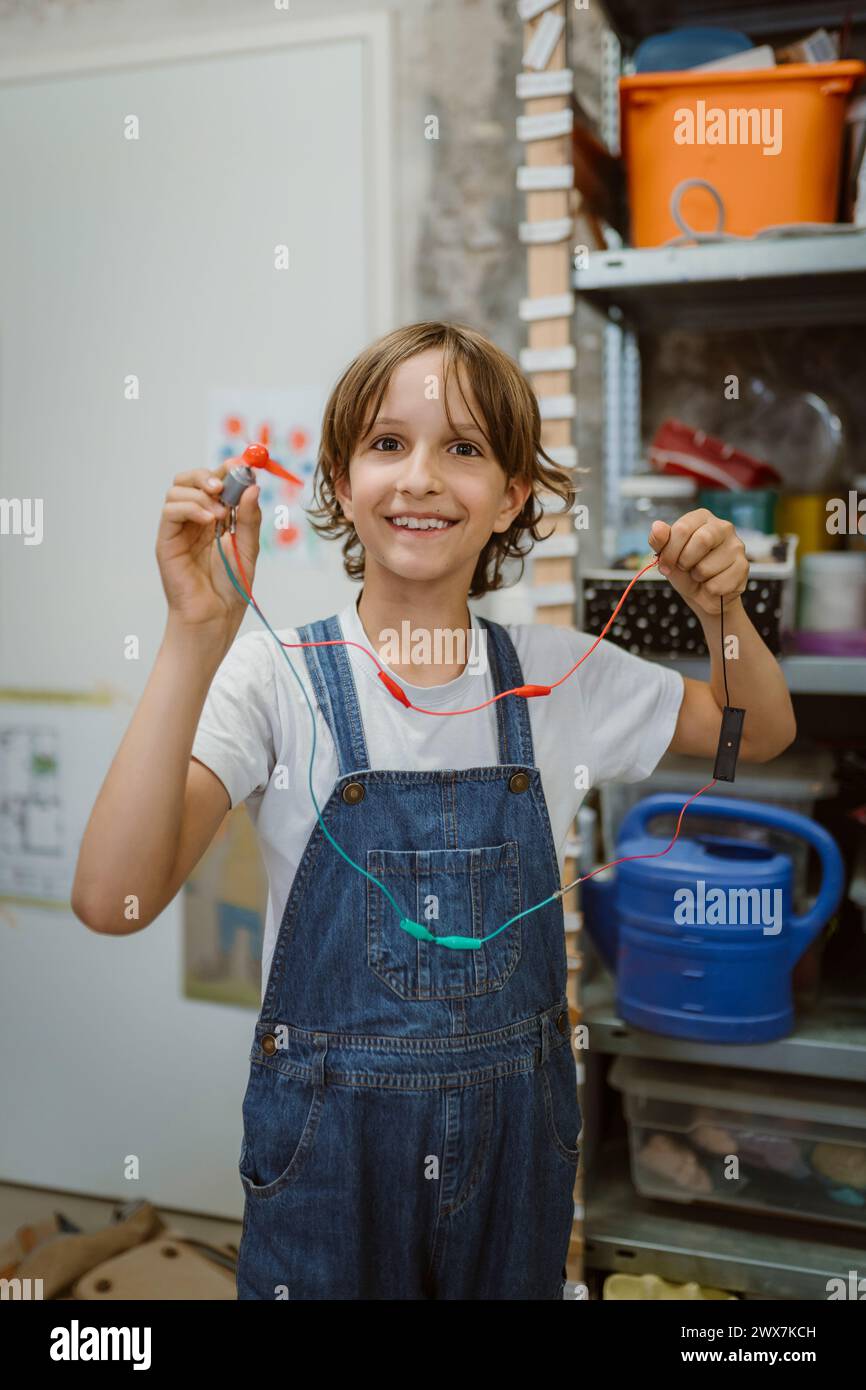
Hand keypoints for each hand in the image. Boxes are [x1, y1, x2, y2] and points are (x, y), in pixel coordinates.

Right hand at [156, 457, 261, 637]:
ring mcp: (178, 529)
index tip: (243, 465)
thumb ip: (249, 519)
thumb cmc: (230, 588)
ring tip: (220, 513)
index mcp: (214, 518)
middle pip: (189, 479)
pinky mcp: (166, 541)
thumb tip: (253, 487)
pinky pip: (170, 511)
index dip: (227, 470)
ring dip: (200, 493)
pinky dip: (189, 507)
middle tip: (225, 483)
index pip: (215, 483)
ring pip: (177, 490)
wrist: (215, 617)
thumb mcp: (248, 548)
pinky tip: (208, 520)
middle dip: (208, 474)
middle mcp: (194, 519)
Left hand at [648, 509, 748, 616]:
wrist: (703, 594)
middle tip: (683, 568)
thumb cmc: (685, 570)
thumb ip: (659, 541)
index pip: (683, 528)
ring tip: (700, 576)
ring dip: (696, 578)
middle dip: (684, 561)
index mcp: (702, 517)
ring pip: (707, 567)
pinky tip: (712, 584)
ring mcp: (737, 546)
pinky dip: (708, 590)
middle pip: (702, 540)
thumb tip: (657, 526)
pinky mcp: (743, 567)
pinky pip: (718, 584)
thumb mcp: (667, 555)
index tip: (666, 563)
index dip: (670, 550)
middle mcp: (723, 527)